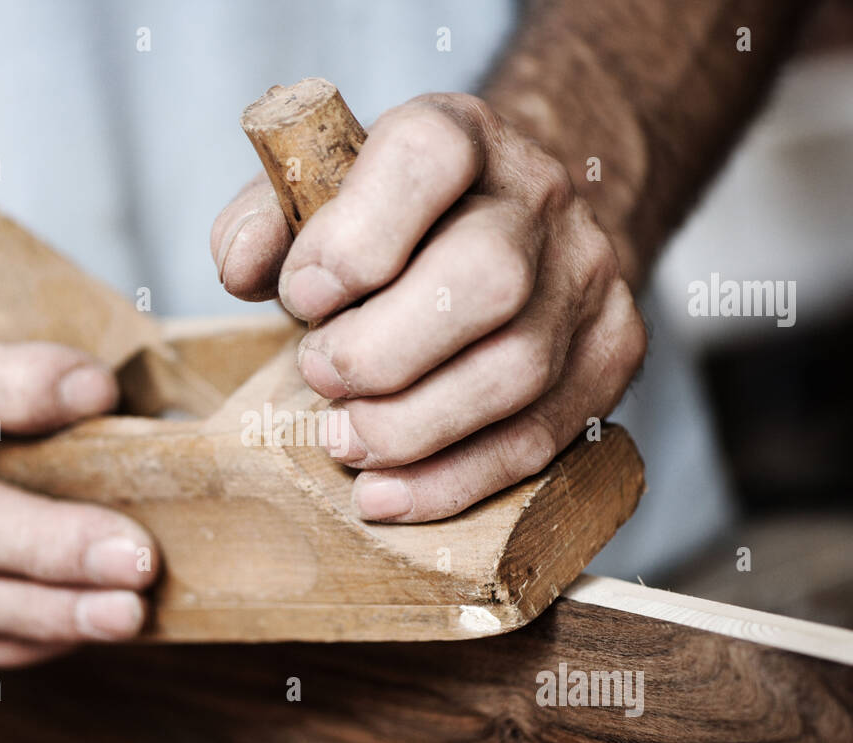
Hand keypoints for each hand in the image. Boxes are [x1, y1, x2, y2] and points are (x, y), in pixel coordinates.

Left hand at [212, 93, 646, 521]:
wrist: (515, 226)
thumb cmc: (396, 225)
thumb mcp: (323, 198)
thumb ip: (267, 219)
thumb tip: (242, 265)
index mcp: (464, 137)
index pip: (429, 155)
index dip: (355, 236)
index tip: (302, 294)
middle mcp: (541, 199)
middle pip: (488, 276)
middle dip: (384, 351)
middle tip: (319, 376)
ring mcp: (588, 279)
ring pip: (518, 369)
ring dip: (412, 427)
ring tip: (344, 441)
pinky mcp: (611, 354)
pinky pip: (540, 438)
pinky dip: (453, 481)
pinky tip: (388, 495)